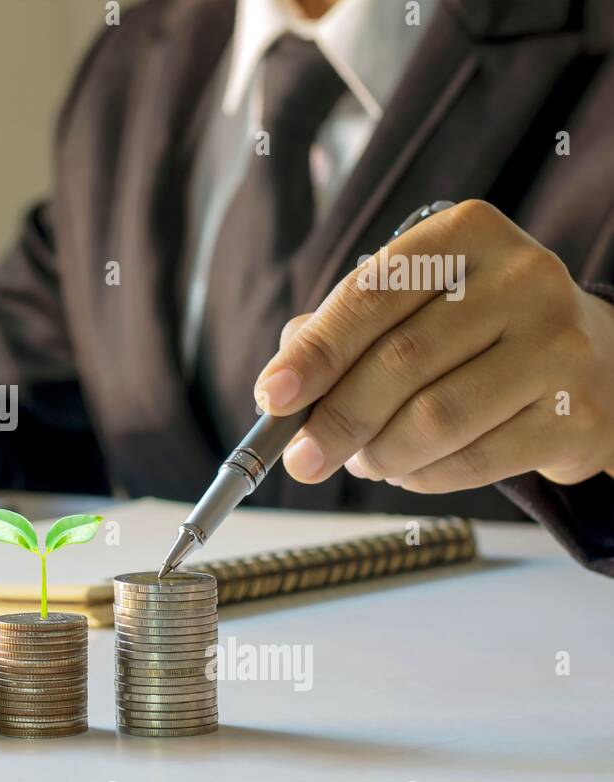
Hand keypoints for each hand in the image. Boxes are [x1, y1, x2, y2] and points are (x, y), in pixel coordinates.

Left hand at [254, 200, 613, 492]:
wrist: (596, 363)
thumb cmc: (479, 332)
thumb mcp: (415, 304)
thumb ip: (344, 330)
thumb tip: (282, 383)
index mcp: (466, 235)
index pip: (370, 295)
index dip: (315, 353)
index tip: (271, 398)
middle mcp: (522, 278)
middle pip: (400, 361)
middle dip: (336, 420)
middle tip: (303, 458)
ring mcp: (557, 344)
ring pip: (434, 418)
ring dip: (379, 454)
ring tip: (362, 461)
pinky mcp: (575, 412)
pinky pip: (473, 459)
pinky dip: (422, 475)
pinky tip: (407, 470)